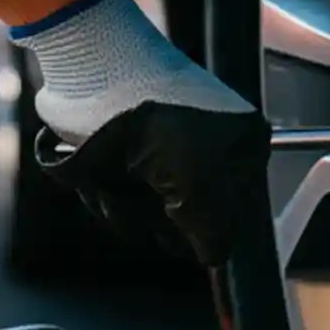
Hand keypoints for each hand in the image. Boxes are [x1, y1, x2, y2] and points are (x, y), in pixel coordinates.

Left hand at [11, 0, 270, 266]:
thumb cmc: (149, 111)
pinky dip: (102, 195)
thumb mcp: (198, 180)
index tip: (180, 216)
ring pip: (146, 218)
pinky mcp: (124, 158)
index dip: (201, 226)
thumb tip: (215, 258)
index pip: (233, 217)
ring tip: (115, 179)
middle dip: (154, 218)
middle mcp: (205, 154)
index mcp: (240, 148)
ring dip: (122, 208)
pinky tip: (98, 177)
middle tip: (146, 188)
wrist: (88, 71)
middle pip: (185, 224)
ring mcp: (162, 157)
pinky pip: (118, 200)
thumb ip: (215, 231)